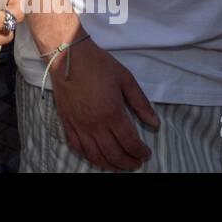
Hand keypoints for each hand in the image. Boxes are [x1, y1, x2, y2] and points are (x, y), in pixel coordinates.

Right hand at [46, 37, 159, 170]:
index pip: (130, 143)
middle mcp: (95, 123)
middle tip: (136, 163)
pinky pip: (78, 148)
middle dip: (128, 163)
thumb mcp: (125, 79)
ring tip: (119, 166)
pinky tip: (98, 157)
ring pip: (96, 156)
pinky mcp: (67, 123)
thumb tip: (155, 124)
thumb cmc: (98, 64)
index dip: (141, 152)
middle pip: (114, 154)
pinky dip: (90, 157)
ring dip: (110, 165)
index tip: (146, 154)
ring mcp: (79, 125)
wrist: (67, 56)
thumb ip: (141, 103)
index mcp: (112, 112)